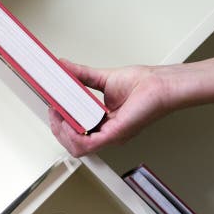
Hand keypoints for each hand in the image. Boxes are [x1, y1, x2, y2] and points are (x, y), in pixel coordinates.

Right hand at [49, 61, 174, 156]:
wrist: (160, 84)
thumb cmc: (144, 85)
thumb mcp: (104, 78)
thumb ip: (81, 75)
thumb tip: (64, 67)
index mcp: (103, 123)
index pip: (75, 132)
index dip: (60, 122)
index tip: (52, 106)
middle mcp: (106, 133)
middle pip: (72, 143)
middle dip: (57, 127)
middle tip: (53, 109)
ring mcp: (110, 136)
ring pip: (76, 147)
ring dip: (62, 133)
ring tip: (58, 115)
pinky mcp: (114, 134)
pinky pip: (87, 144)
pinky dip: (73, 135)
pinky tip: (68, 122)